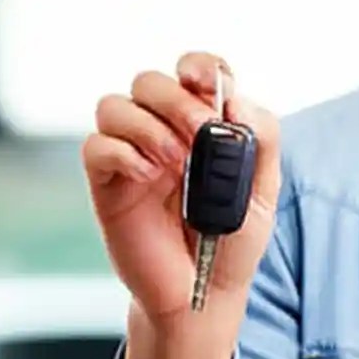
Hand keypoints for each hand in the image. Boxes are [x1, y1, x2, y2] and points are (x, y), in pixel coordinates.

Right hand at [81, 53, 280, 358]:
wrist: (203, 292)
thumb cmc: (232, 240)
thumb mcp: (264, 191)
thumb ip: (262, 140)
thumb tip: (238, 100)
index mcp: (202, 125)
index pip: (193, 71)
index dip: (198, 65)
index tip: (209, 83)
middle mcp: (163, 132)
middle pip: (150, 81)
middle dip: (177, 100)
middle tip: (200, 134)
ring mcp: (132, 155)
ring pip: (115, 105)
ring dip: (148, 126)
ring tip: (175, 163)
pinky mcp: (106, 183)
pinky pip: (95, 146)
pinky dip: (120, 152)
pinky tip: (147, 177)